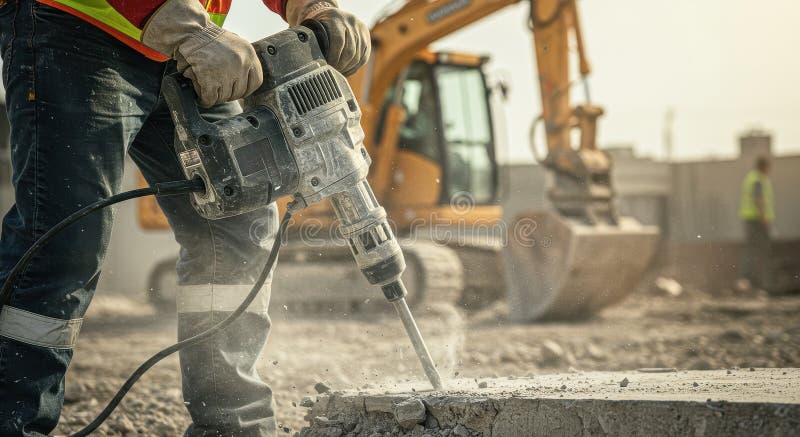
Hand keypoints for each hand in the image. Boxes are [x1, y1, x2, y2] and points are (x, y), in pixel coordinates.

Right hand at [143, 0, 262, 106]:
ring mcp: (226, 72)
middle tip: (217, 88)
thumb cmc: (208, 39)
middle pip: (239, 92)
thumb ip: (243, 62)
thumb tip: (244, 81)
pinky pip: (210, 98)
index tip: (237, 90)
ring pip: (224, 97)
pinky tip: (201, 94)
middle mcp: (241, 63)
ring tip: (207, 87)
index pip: (256, 82)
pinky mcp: (210, 79)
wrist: (188, 32)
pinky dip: (204, 99)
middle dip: (228, 93)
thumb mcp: (235, 45)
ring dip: (215, 96)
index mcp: (249, 54)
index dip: (246, 89)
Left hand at [287, 1, 370, 75]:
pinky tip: (347, 71)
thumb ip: (317, 44)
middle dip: (341, 65)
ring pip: (358, 56)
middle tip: (333, 72)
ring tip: (339, 72)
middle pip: (350, 50)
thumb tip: (317, 65)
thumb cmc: (320, 26)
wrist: (332, 15)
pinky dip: (354, 67)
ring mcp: (361, 29)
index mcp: (336, 18)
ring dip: (348, 68)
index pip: (338, 41)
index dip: (333, 57)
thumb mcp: (316, 30)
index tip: (328, 66)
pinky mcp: (367, 37)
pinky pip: (363, 57)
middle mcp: (351, 22)